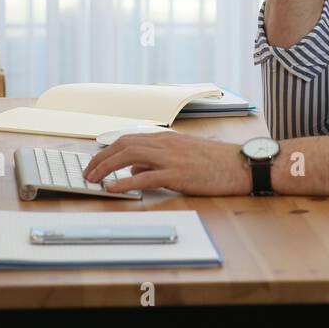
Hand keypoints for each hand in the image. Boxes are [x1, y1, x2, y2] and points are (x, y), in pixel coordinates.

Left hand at [82, 132, 252, 196]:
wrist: (241, 165)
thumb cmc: (217, 162)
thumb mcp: (185, 155)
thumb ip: (159, 160)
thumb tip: (135, 171)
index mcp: (166, 139)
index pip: (128, 138)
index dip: (107, 150)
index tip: (95, 161)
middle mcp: (165, 144)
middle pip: (123, 145)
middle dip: (100, 158)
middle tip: (87, 172)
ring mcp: (171, 158)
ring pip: (129, 157)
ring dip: (106, 167)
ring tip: (93, 179)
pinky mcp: (178, 175)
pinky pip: (145, 177)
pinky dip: (125, 182)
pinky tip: (113, 188)